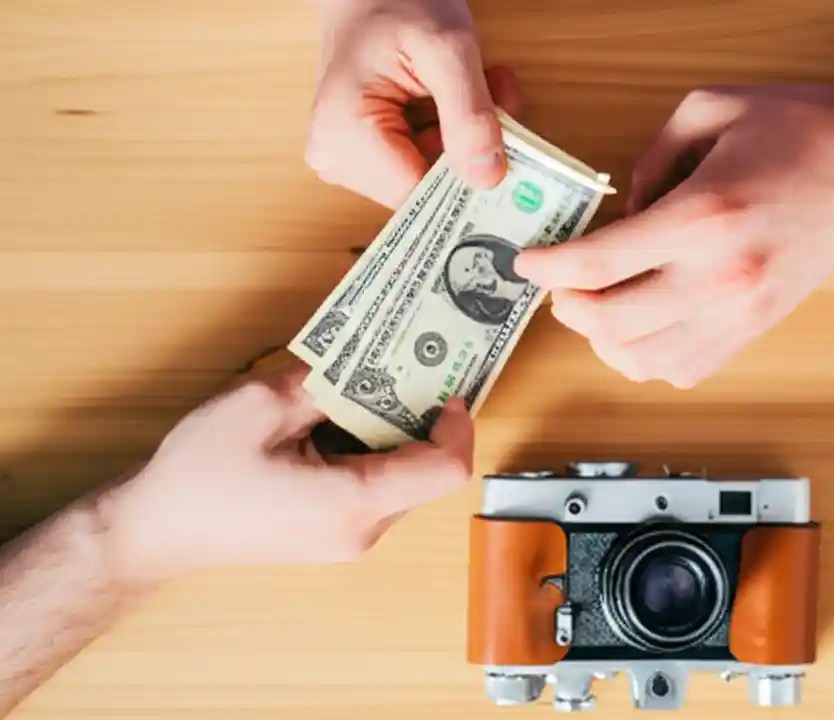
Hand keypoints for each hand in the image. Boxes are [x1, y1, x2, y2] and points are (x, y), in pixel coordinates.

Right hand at [98, 363, 473, 581]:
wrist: (157, 530)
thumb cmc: (199, 474)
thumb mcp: (262, 405)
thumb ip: (327, 383)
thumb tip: (372, 362)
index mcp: (352, 502)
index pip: (445, 470)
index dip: (457, 427)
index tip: (447, 389)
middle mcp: (361, 530)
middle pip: (428, 473)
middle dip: (423, 420)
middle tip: (408, 372)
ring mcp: (349, 538)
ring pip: (403, 479)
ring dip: (395, 433)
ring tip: (363, 390)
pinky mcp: (335, 534)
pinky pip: (376, 488)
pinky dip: (372, 451)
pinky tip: (339, 420)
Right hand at [306, 0, 520, 206]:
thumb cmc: (395, 1)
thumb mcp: (447, 49)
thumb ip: (469, 114)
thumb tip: (487, 178)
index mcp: (346, 139)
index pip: (422, 197)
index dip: (472, 180)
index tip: (509, 145)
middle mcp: (339, 160)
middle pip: (431, 188)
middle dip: (474, 148)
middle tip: (498, 99)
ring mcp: (351, 158)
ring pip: (437, 174)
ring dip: (470, 134)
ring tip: (483, 85)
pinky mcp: (369, 151)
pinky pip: (428, 158)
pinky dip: (456, 129)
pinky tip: (463, 92)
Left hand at [515, 82, 833, 387]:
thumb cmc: (802, 128)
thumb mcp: (709, 107)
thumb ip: (649, 157)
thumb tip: (622, 211)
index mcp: (702, 215)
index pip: (598, 264)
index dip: (548, 268)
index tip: (528, 262)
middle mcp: (720, 275)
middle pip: (611, 323)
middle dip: (568, 306)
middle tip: (559, 284)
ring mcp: (743, 310)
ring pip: (646, 361)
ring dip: (605, 342)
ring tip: (598, 308)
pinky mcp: (760, 326)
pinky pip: (688, 370)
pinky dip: (651, 360)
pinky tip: (644, 327)